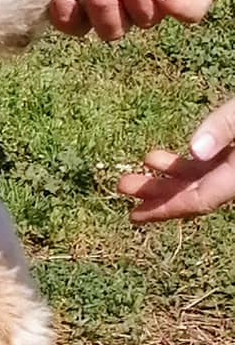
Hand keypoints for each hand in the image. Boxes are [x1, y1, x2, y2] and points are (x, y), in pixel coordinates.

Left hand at [118, 98, 234, 223]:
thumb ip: (224, 128)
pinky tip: (152, 160)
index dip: (166, 209)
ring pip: (194, 181)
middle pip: (192, 193)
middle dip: (155, 194)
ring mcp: (232, 165)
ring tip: (127, 179)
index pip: (199, 200)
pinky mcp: (230, 154)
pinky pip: (201, 167)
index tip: (135, 215)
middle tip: (121, 186)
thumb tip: (194, 150)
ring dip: (161, 179)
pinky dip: (177, 165)